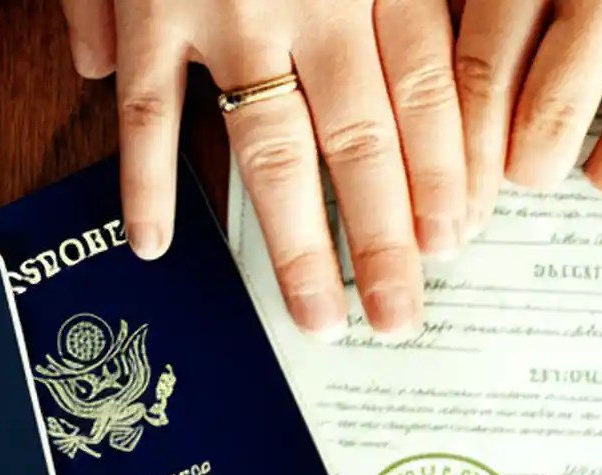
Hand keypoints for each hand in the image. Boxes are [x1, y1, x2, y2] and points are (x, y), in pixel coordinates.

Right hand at [59, 0, 466, 337]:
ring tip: (318, 316)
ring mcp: (224, 6)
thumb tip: (452, 66)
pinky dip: (147, 180)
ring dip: (295, 244)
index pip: (428, 90)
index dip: (446, 172)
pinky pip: (143, 110)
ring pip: (270, 150)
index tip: (458, 242)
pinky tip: (158, 246)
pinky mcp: (144, 3)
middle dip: (386, 240)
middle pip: (363, 143)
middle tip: (402, 316)